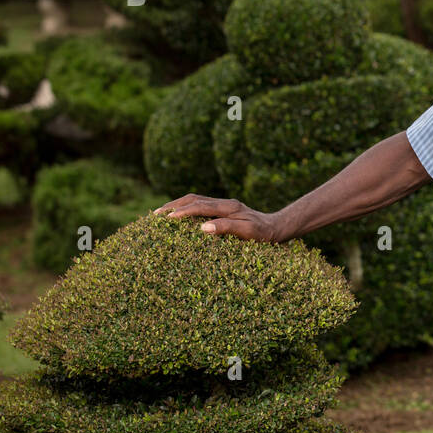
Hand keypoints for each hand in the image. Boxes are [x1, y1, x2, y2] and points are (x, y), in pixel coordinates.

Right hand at [152, 194, 284, 240]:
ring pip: (195, 200)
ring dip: (177, 205)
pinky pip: (200, 206)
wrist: (277, 228)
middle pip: (193, 199)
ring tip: (160, 214)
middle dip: (173, 205)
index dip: (183, 212)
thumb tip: (203, 228)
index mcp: (229, 207)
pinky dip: (186, 209)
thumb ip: (227, 228)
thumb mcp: (249, 233)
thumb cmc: (264, 234)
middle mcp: (224, 203)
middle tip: (154, 215)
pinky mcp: (223, 210)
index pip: (200, 206)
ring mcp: (223, 205)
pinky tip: (178, 218)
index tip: (167, 219)